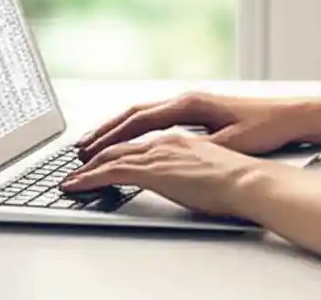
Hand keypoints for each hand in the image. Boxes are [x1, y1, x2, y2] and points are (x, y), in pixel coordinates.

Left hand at [60, 133, 266, 217]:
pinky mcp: (153, 169)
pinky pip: (111, 171)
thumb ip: (193, 166)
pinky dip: (89, 177)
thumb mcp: (213, 165)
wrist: (249, 179)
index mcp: (179, 136)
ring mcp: (157, 152)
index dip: (119, 143)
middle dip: (96, 149)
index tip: (105, 151)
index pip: (140, 136)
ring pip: (111, 154)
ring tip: (72, 176)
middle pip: (121, 141)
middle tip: (79, 159)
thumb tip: (187, 177)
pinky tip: (77, 185)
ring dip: (88, 165)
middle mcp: (165, 139)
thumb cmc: (240, 178)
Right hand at [75, 91, 305, 160]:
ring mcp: (190, 105)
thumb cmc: (266, 127)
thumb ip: (199, 146)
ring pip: (142, 115)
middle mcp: (185, 100)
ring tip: (94, 144)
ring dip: (117, 129)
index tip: (91, 152)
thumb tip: (172, 152)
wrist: (291, 115)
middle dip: (104, 131)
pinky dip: (134, 129)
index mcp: (189, 104)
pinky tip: (127, 140)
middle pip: (133, 114)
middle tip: (80, 148)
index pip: (140, 120)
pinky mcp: (196, 113)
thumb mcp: (231, 142)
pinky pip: (155, 120)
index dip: (113, 137)